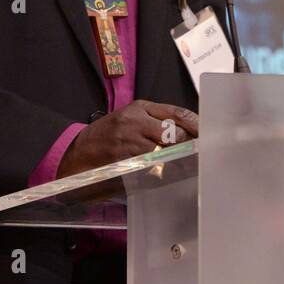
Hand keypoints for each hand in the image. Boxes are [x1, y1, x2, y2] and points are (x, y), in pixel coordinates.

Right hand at [56, 101, 197, 179]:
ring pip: (167, 151)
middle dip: (189, 145)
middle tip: (201, 154)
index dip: (196, 124)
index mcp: (140, 108)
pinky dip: (163, 172)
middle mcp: (136, 121)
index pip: (177, 112)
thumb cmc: (106, 136)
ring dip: (178, 161)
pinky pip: (153, 167)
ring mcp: (131, 141)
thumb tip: (187, 133)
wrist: (76, 154)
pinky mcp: (126, 161)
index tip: (208, 134)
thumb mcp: (129, 119)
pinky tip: (167, 175)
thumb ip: (155, 121)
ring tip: (188, 166)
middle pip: (175, 133)